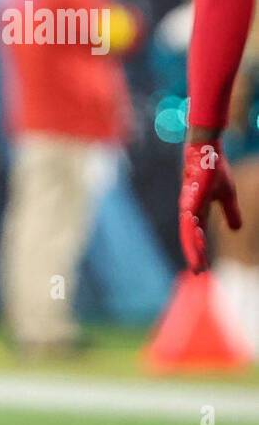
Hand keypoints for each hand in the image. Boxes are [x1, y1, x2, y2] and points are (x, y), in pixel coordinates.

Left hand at [179, 140, 242, 272]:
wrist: (207, 152)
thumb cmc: (214, 171)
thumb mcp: (227, 196)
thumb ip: (230, 213)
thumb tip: (236, 230)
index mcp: (197, 211)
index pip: (197, 235)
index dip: (198, 250)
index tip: (201, 267)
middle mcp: (189, 211)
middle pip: (190, 238)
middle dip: (194, 255)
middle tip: (198, 272)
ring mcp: (188, 205)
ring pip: (188, 233)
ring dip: (192, 249)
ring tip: (197, 265)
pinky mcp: (189, 199)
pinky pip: (189, 220)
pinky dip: (192, 233)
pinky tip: (197, 244)